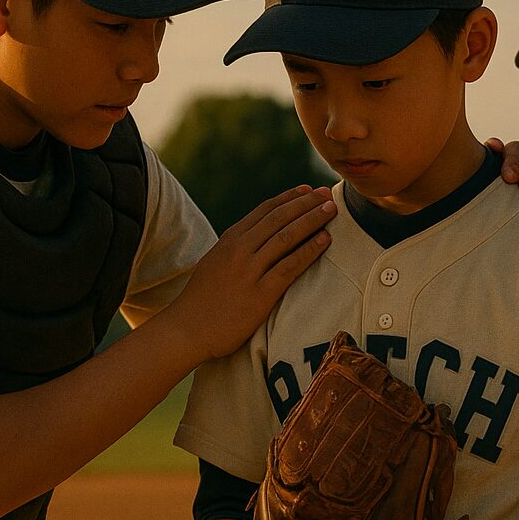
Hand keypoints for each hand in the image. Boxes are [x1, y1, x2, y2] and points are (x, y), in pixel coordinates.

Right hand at [171, 186, 335, 360]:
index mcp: (229, 240)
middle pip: (279, 218)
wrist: (186, 329)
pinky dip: (309, 250)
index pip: (264, 211)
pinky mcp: (259, 293)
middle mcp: (239, 249)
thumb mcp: (215, 263)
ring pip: (286, 237)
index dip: (289, 198)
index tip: (308, 190)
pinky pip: (289, 267)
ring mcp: (248, 270)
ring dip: (311, 220)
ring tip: (332, 210)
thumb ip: (235, 249)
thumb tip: (255, 238)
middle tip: (327, 194)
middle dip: (306, 203)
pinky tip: (325, 240)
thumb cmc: (202, 300)